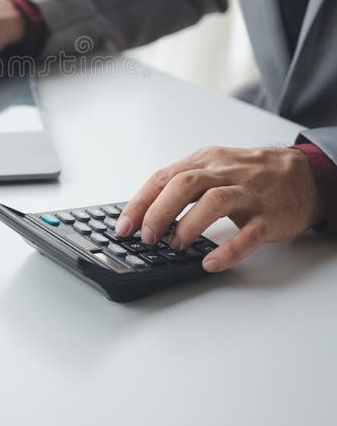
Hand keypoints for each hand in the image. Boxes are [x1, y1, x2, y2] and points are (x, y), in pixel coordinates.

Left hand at [115, 146, 323, 272]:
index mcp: (205, 161)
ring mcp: (248, 193)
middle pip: (184, 184)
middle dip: (159, 212)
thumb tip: (146, 213)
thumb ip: (184, 184)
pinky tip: (211, 263)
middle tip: (147, 237)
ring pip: (214, 201)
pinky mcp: (269, 216)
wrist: (302, 174)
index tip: (123, 226)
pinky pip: (248, 234)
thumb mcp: (214, 168)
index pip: (164, 178)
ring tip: (175, 246)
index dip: (140, 203)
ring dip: (188, 225)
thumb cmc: (251, 175)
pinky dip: (228, 250)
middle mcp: (224, 173)